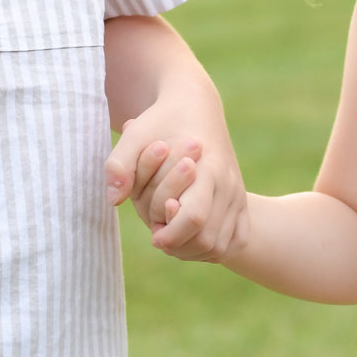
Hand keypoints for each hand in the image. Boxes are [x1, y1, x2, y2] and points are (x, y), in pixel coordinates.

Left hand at [105, 93, 247, 263]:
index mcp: (208, 167)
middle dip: (179, 245)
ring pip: (221, 246)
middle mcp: (229, 184)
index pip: (194, 217)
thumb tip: (114, 200)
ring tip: (171, 233)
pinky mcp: (242, 202)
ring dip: (192, 250)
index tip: (152, 234)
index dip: (171, 235)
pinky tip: (189, 236)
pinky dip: (211, 248)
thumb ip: (120, 164)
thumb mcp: (136, 135)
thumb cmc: (161, 122)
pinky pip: (234, 242)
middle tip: (158, 232)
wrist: (195, 106)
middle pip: (208, 239)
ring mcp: (238, 194)